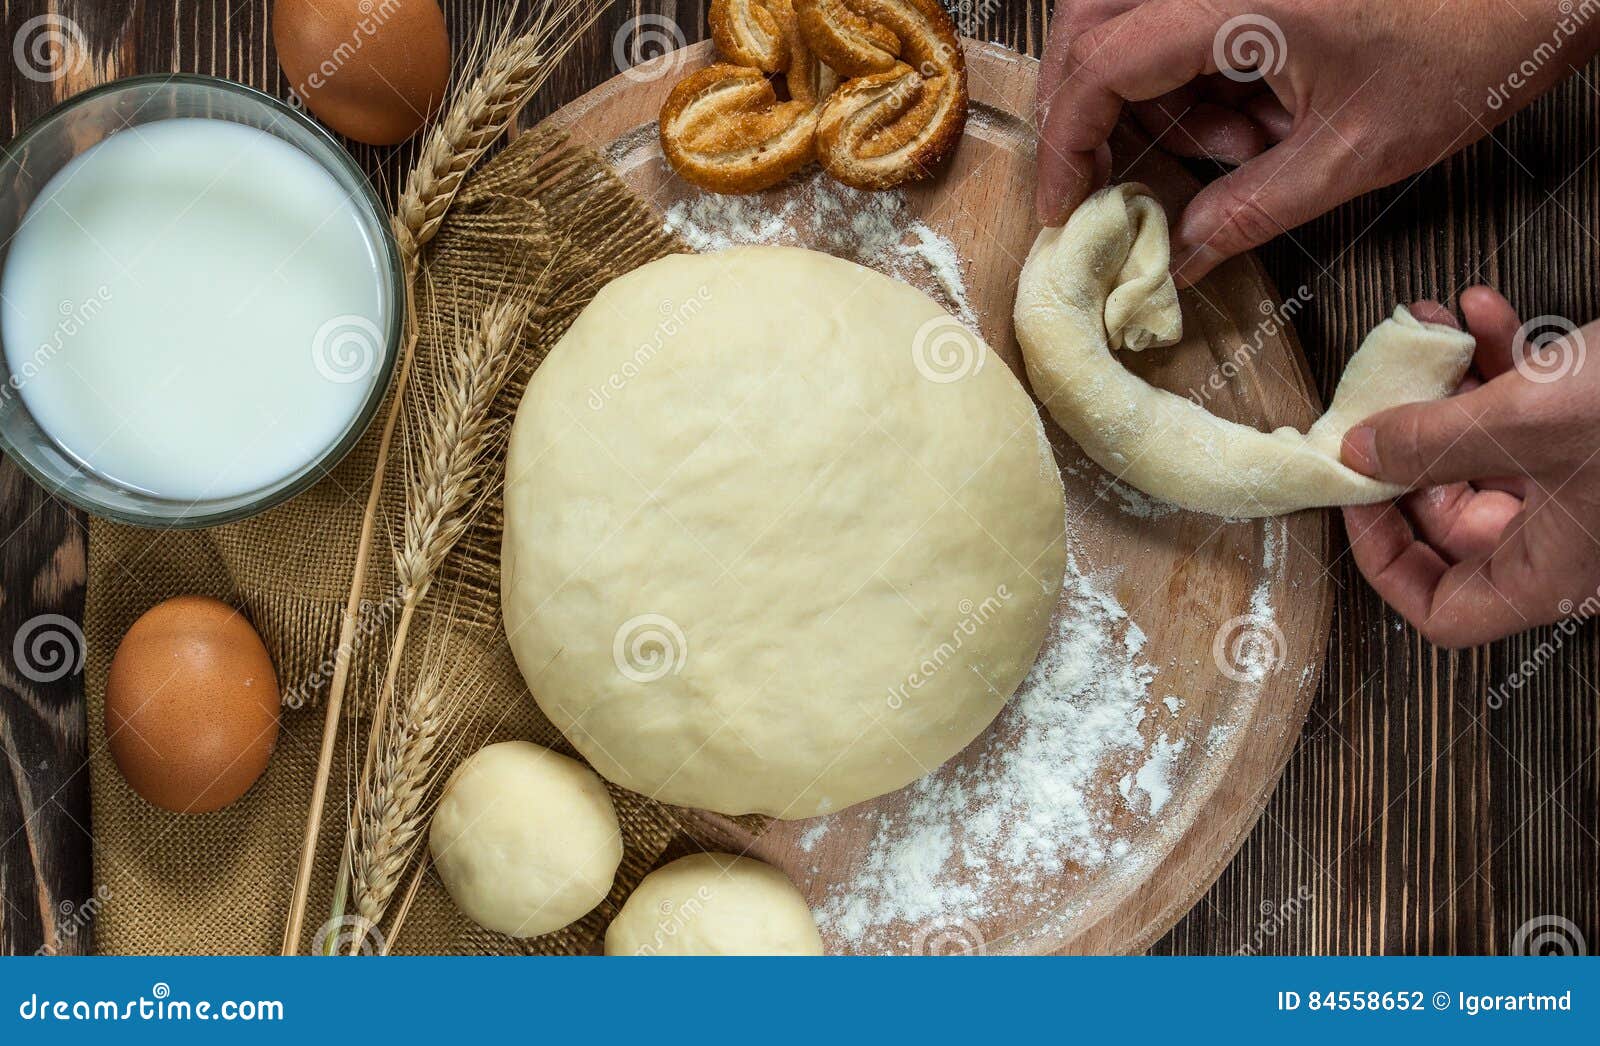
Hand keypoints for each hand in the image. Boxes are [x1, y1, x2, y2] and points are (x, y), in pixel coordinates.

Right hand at [1035, 0, 1599, 284]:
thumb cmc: (1467, 49)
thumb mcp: (1350, 155)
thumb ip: (1249, 210)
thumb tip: (1180, 257)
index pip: (1101, 65)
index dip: (1067, 142)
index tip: (1064, 204)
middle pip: (1091, 22)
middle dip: (1087, 106)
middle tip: (1102, 175)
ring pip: (1128, 17)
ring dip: (1152, 93)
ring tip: (1235, 145)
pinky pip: (1179, 16)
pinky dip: (1192, 70)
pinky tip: (1255, 112)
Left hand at [1340, 289, 1599, 647]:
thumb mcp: (1529, 420)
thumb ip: (1431, 441)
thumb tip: (1358, 451)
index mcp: (1553, 573)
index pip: (1443, 612)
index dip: (1385, 561)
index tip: (1354, 494)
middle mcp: (1572, 541)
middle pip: (1453, 521)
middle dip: (1410, 446)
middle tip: (1378, 395)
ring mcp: (1594, 489)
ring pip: (1491, 454)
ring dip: (1452, 389)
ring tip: (1422, 328)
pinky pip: (1537, 413)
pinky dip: (1507, 364)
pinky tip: (1482, 310)